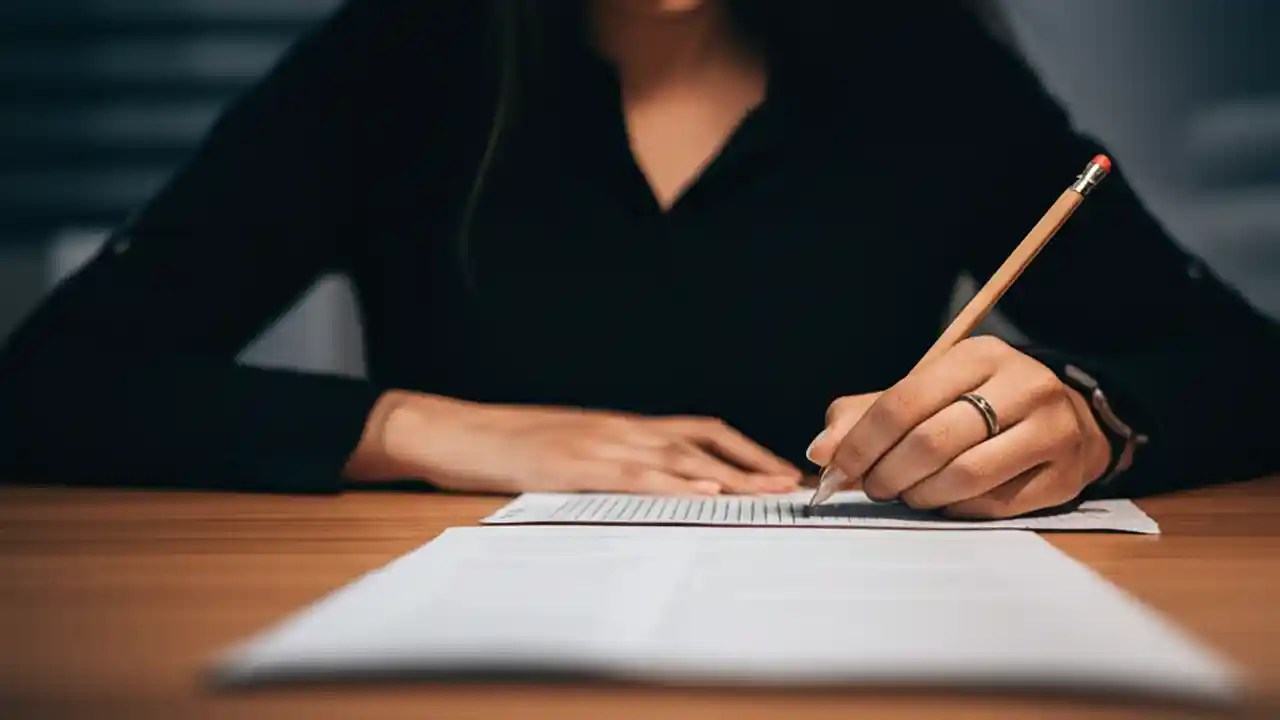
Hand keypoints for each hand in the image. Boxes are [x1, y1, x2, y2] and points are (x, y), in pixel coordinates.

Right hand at [347, 391, 801, 495]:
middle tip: (793, 485)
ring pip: (678, 454)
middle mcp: (622, 427)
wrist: (458, 431)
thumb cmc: (513, 446)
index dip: (745, 450)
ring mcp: (600, 442)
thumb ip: (615, 464)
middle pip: (703, 438)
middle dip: (753, 462)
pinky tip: (702, 489)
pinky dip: (673, 481)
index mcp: (624, 426)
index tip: (779, 472)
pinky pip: (634, 472)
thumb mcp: (573, 453)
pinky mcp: (577, 462)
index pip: (700, 430)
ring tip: (767, 492)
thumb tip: (656, 487)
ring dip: (727, 474)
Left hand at [806, 336, 1111, 518]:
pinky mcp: (1065, 475)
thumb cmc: (981, 405)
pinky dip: (956, 508)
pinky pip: (994, 504)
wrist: (1067, 419)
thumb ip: (867, 414)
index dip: (862, 442)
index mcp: (979, 355)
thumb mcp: (928, 392)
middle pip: (932, 441)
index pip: (904, 401)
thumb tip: (820, 451)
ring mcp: (1052, 430)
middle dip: (888, 473)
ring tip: (906, 494)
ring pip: (965, 476)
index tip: (839, 468)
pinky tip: (945, 500)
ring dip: (920, 495)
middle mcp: (1023, 385)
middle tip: (873, 487)